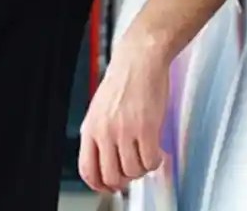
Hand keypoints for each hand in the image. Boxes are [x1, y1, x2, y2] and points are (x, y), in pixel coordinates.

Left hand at [77, 37, 170, 193]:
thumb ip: (100, 134)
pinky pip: (151, 161)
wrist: (140, 59)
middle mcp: (104, 132)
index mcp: (90, 128)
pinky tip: (158, 151)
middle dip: (125, 180)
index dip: (100, 185)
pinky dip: (157, 162)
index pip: (88, 170)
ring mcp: (124, 131)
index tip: (110, 186)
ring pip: (134, 171)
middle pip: (112, 177)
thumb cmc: (123, 80)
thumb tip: (107, 159)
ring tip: (147, 155)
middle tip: (134, 170)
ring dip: (144, 168)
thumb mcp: (100, 109)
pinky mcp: (146, 128)